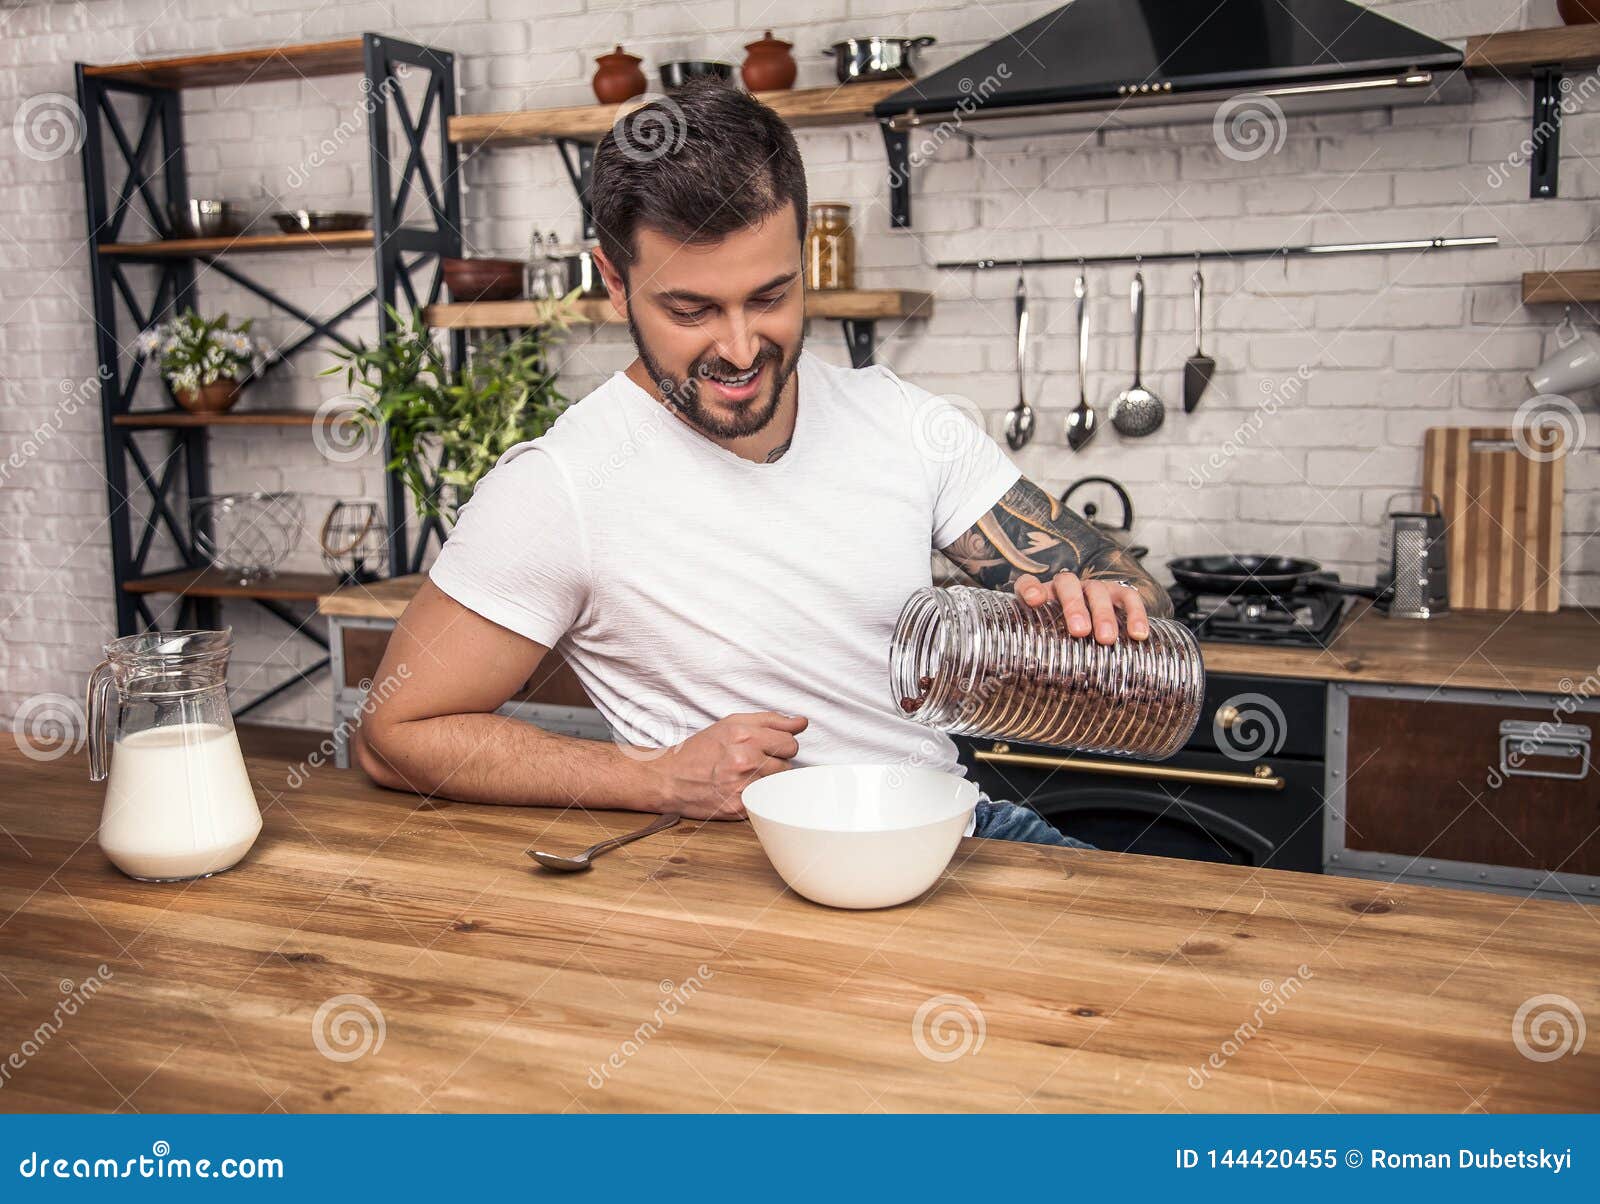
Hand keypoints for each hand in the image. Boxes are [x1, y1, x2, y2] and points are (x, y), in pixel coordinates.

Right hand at [654, 711, 806, 820]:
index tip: (768, 747)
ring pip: (779, 783)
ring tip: (746, 776)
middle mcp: (744, 759)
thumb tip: (801, 722)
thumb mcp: (731, 724)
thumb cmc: (701, 750)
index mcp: (744, 735)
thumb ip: (770, 721)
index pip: (789, 741)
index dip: (781, 745)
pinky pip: (767, 800)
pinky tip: (742, 790)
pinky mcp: (740, 807)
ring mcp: (742, 785)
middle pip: (787, 763)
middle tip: (753, 762)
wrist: (669, 778)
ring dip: (768, 780)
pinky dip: (759, 796)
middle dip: (775, 762)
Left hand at [1016, 572, 1149, 642]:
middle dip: (1074, 607)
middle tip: (1079, 631)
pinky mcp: (1119, 593)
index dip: (1030, 589)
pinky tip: (1138, 634)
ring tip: (1106, 639)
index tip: (1034, 600)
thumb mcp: (1046, 646)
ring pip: (1098, 591)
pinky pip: (1129, 597)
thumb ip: (1037, 655)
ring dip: (1103, 613)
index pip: (1028, 584)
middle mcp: (1067, 587)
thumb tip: (1023, 688)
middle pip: (1068, 585)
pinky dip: (1135, 614)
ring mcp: (1094, 588)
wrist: (1092, 632)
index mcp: (1042, 596)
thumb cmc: (1062, 643)